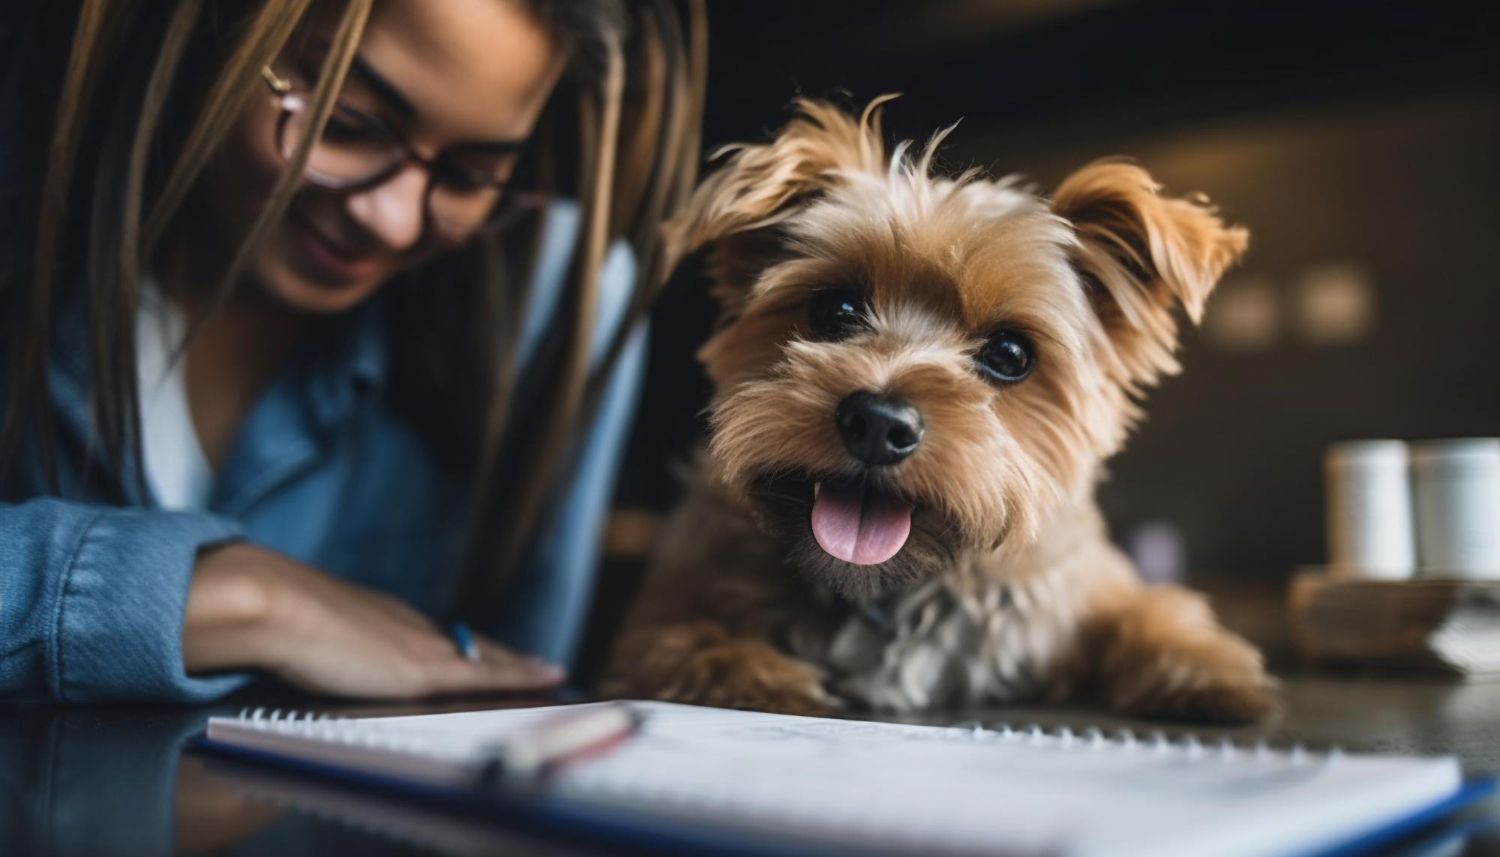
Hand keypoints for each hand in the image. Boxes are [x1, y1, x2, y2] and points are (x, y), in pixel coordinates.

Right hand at [182, 542, 563, 697]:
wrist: (274, 604)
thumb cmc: (278, 619)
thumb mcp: (310, 633)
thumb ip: (327, 641)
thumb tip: (315, 650)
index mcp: (387, 616)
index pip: (440, 637)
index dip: (470, 647)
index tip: (491, 654)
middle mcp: (413, 624)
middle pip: (471, 643)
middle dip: (504, 657)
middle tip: (539, 666)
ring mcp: (423, 644)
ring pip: (488, 655)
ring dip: (520, 666)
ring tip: (552, 674)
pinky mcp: (425, 667)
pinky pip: (488, 673)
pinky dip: (521, 675)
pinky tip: (549, 676)